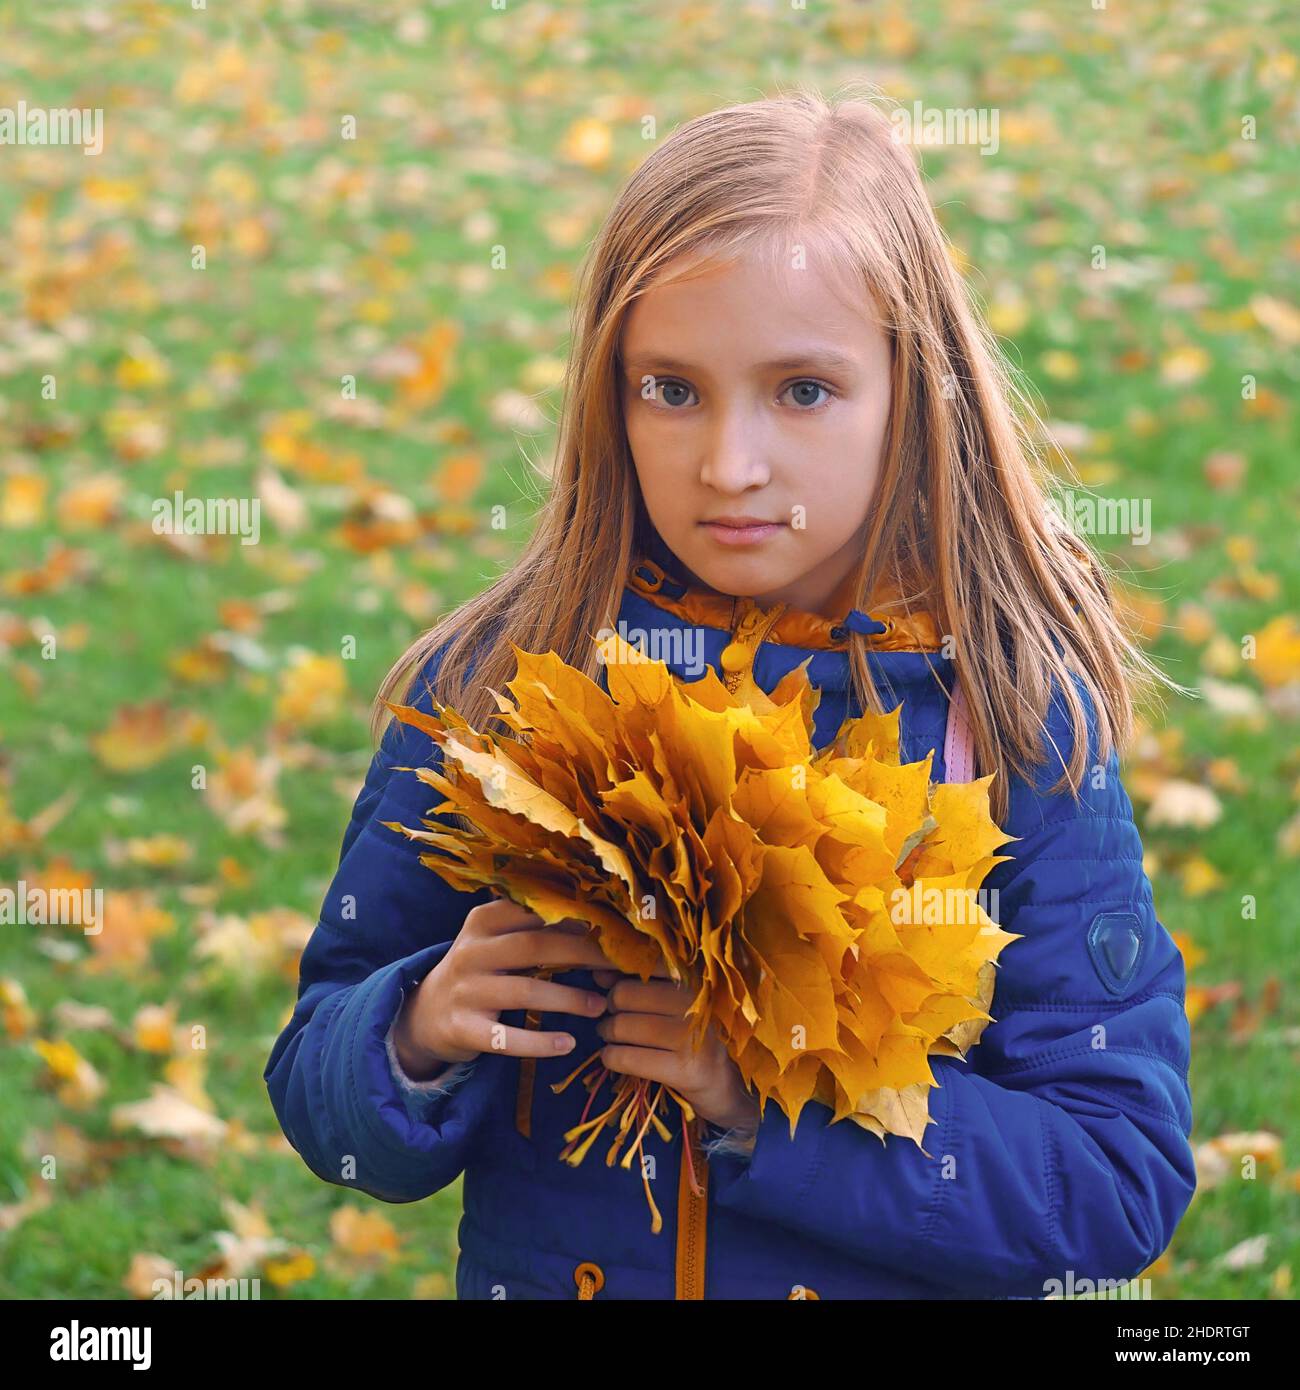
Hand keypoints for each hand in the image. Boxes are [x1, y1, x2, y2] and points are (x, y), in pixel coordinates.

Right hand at [391, 894, 616, 1078]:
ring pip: (525, 991)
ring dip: (569, 999)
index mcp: (483, 920)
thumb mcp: (496, 938)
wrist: (426, 1013)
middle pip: (535, 946)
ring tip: (600, 1006)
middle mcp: (471, 951)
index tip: (613, 927)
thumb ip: (535, 925)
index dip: (576, 918)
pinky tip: (569, 1043)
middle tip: (619, 965)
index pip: (534, 911)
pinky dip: (540, 1042)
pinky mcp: (463, 1029)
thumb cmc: (479, 968)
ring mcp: (465, 991)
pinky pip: (506, 1038)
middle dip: (583, 954)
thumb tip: (597, 917)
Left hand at [592, 966, 760, 1135]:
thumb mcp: (675, 1004)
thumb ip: (641, 984)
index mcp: (696, 977)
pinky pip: (627, 1058)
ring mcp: (694, 1036)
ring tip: (612, 1036)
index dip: (616, 969)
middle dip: (609, 1008)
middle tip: (612, 1017)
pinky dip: (611, 1057)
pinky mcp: (686, 1070)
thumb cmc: (695, 1036)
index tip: (604, 980)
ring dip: (607, 1033)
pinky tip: (613, 1057)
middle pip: (624, 994)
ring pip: (623, 1026)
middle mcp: (698, 1001)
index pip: (644, 962)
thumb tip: (599, 973)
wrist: (728, 1085)